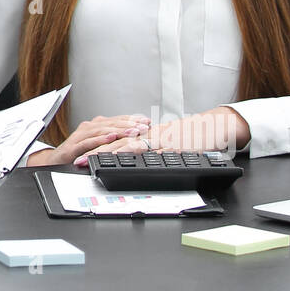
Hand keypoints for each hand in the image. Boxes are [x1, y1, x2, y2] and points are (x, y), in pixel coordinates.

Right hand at [25, 114, 151, 167]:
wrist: (54, 161)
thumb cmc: (76, 153)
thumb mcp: (97, 146)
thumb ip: (111, 140)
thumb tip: (133, 138)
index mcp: (95, 126)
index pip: (116, 120)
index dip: (131, 120)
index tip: (146, 121)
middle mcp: (88, 128)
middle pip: (111, 123)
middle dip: (129, 124)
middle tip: (143, 126)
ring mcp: (80, 136)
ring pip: (101, 130)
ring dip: (118, 131)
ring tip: (132, 132)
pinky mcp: (72, 147)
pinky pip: (87, 142)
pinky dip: (100, 140)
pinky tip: (111, 138)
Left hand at [92, 107, 248, 160]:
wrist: (209, 128)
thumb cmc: (185, 137)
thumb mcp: (161, 143)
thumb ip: (144, 149)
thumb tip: (125, 158)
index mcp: (144, 136)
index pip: (116, 142)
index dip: (97, 150)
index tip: (80, 158)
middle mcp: (150, 136)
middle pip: (120, 143)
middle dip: (98, 153)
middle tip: (81, 161)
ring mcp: (163, 141)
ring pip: (137, 145)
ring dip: (117, 154)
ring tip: (100, 161)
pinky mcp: (178, 147)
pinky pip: (161, 152)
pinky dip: (150, 156)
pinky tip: (137, 161)